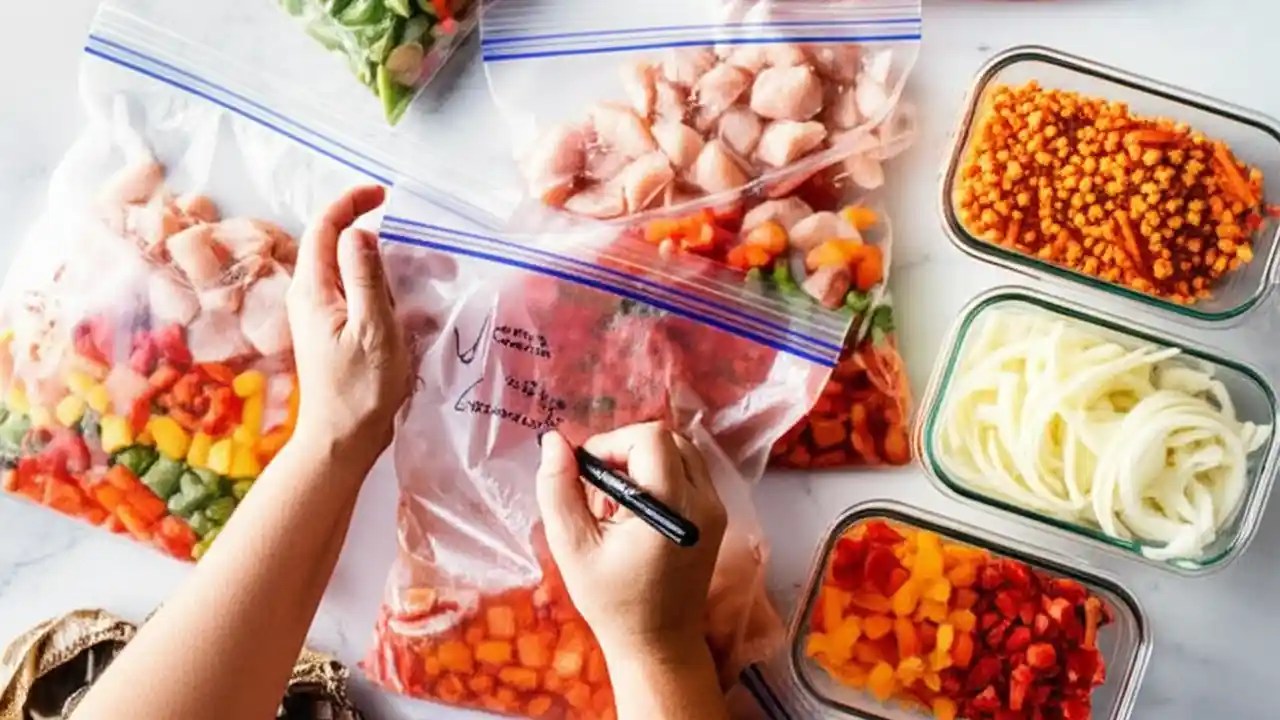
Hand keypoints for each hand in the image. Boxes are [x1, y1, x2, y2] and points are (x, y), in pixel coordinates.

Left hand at [287, 185, 410, 468]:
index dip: (350, 202)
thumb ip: (365, 277)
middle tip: (427, 250)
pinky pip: (364, 298)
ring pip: (357, 274)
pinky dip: (391, 295)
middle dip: (383, 238)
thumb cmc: (359, 390)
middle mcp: (313, 297)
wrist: (343, 441)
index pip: (324, 228)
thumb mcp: (372, 329)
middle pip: (342, 247)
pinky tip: (419, 312)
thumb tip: (360, 231)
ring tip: (431, 282)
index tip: (382, 193)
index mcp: (314, 290)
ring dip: (392, 271)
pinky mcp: (338, 333)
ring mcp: (325, 316)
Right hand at [536, 423, 727, 660]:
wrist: (658, 642)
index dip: (612, 443)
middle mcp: (704, 501)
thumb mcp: (572, 546)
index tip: (589, 473)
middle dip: (627, 450)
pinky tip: (637, 511)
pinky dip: (660, 476)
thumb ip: (558, 489)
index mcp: (672, 507)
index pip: (650, 437)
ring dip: (644, 461)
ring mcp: (715, 508)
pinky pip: (689, 472)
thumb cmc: (611, 600)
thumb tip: (553, 441)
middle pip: (668, 438)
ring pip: (680, 451)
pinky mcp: (716, 517)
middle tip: (600, 487)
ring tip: (617, 500)